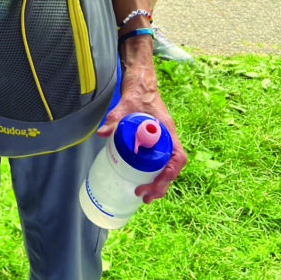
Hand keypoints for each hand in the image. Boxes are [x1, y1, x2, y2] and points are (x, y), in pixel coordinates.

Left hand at [97, 39, 186, 201]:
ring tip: (144, 196)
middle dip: (161, 186)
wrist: (141, 82)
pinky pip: (159, 162)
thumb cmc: (138, 92)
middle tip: (143, 197)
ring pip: (167, 167)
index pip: (178, 158)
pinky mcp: (155, 141)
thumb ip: (115, 118)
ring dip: (159, 183)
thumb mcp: (126, 104)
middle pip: (172, 168)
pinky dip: (154, 174)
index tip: (155, 184)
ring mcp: (163, 141)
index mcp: (168, 131)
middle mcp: (168, 139)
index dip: (169, 174)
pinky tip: (142, 181)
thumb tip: (102, 133)